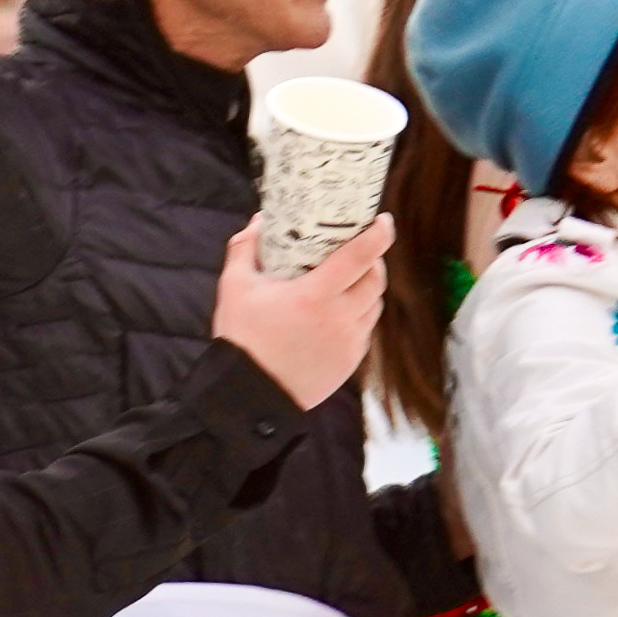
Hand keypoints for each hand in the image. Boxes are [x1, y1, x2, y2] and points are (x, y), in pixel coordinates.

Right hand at [209, 213, 391, 407]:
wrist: (249, 395)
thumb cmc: (241, 339)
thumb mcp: (234, 287)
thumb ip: (245, 248)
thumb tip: (258, 221)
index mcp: (315, 295)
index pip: (360, 256)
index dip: (378, 234)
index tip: (383, 221)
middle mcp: (339, 318)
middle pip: (375, 279)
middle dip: (373, 261)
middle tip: (359, 252)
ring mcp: (348, 342)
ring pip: (375, 304)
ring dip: (367, 289)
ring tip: (348, 284)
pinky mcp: (350, 362)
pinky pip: (366, 330)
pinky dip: (359, 316)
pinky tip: (338, 315)